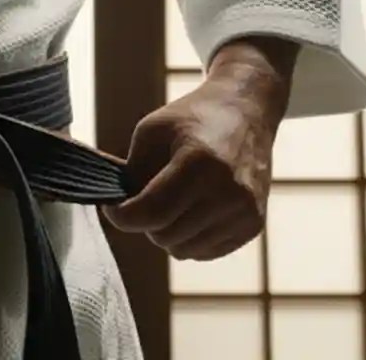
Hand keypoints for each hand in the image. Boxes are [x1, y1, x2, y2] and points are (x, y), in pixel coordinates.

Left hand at [103, 38, 296, 259]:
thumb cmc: (192, 118)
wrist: (245, 111)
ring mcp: (245, 212)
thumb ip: (133, 173)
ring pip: (183, 251)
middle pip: (164, 235)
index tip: (112, 207)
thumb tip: (121, 211)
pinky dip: (189, 238)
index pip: (151, 212)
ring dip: (167, 232)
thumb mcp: (151, 131)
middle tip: (145, 198)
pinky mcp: (253, 225)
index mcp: (200, 162)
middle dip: (145, 222)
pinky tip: (191, 211)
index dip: (121, 216)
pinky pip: (205, 252)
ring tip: (170, 202)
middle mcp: (229, 191)